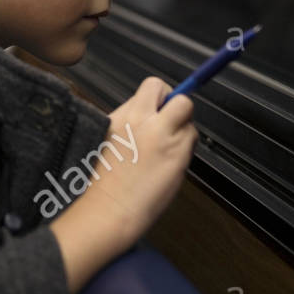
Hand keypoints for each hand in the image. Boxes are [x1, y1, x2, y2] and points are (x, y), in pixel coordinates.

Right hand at [51, 77, 195, 293]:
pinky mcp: (178, 157)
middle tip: (172, 124)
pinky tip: (168, 165)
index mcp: (125, 115)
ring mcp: (165, 138)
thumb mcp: (107, 137)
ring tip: (167, 152)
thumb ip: (130, 122)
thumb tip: (150, 114)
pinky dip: (185, 152)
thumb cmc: (102, 180)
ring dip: (183, 133)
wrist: (107, 208)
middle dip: (180, 108)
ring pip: (190, 123)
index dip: (161, 97)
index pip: (154, 86)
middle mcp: (146, 121)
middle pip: (181, 97)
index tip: (160, 108)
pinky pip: (191, 145)